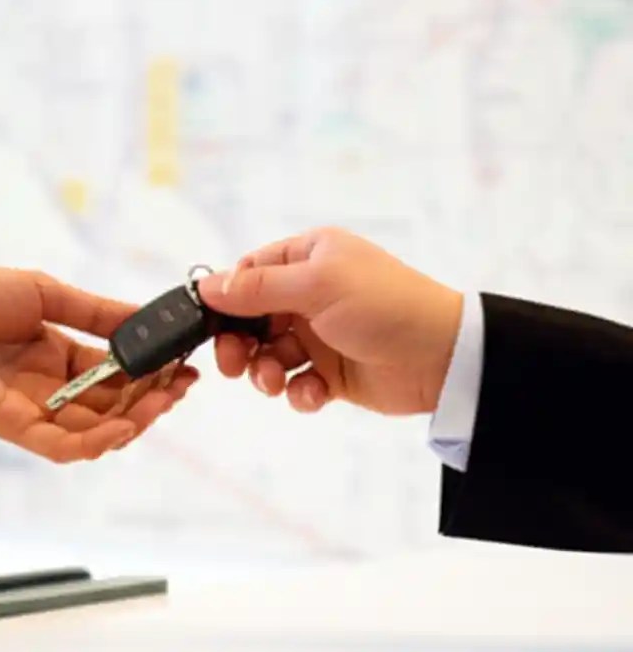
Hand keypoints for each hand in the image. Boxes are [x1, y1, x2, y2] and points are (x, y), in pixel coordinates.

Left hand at [0, 267, 199, 462]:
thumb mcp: (46, 295)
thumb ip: (97, 313)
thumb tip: (147, 321)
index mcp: (54, 355)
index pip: (114, 373)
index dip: (150, 373)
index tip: (184, 366)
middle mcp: (47, 388)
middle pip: (112, 406)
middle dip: (151, 399)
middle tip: (181, 387)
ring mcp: (32, 411)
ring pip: (95, 432)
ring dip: (134, 421)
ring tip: (162, 402)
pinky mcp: (13, 428)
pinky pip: (64, 447)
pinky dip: (97, 442)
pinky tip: (124, 426)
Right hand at [197, 227, 462, 414]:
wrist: (444, 359)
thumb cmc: (385, 307)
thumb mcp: (316, 286)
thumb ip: (257, 288)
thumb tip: (206, 287)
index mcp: (309, 257)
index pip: (249, 273)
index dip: (228, 299)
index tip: (212, 323)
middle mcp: (311, 293)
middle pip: (251, 318)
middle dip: (239, 344)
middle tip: (234, 365)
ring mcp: (321, 334)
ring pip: (268, 355)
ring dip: (265, 373)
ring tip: (277, 382)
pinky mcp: (332, 372)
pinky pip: (296, 384)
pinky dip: (298, 393)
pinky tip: (315, 394)